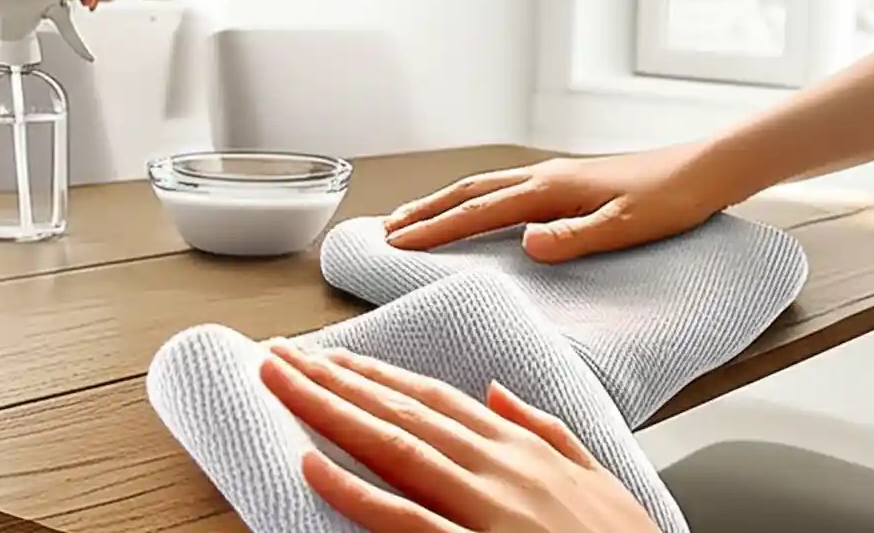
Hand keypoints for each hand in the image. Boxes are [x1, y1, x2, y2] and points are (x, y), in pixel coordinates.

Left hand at [260, 344, 660, 532]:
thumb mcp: (596, 475)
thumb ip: (544, 429)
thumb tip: (496, 391)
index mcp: (520, 447)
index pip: (432, 398)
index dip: (375, 375)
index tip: (330, 357)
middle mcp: (497, 465)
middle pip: (400, 412)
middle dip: (334, 380)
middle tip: (277, 356)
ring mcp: (485, 507)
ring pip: (393, 447)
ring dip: (329, 412)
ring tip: (280, 384)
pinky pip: (405, 519)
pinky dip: (355, 492)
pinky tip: (312, 468)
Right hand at [383, 143, 732, 263]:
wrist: (704, 171)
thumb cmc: (670, 201)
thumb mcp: (625, 226)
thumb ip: (574, 237)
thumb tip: (526, 244)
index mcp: (551, 189)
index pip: (480, 211)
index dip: (436, 229)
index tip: (396, 244)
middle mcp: (545, 176)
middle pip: (470, 192)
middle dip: (426, 211)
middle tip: (387, 230)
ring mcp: (555, 175)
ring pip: (485, 186)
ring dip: (447, 202)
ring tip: (417, 218)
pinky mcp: (568, 181)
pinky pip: (505, 189)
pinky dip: (476, 199)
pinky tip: (478, 211)